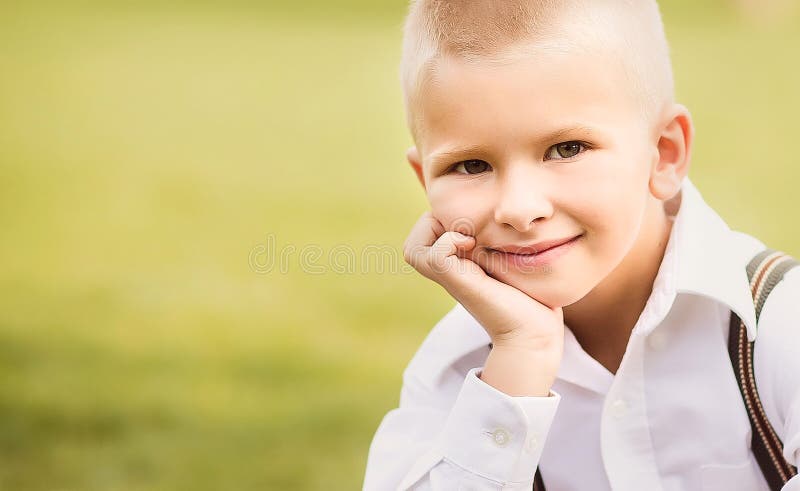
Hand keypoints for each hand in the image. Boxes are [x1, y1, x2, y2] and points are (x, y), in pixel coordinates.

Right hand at [403, 212, 563, 395]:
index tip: (470, 226)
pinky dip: (450, 241)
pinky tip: (473, 246)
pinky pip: (435, 255)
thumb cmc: (530, 298)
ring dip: (436, 231)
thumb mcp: (510, 261)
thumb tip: (500, 218)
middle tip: (465, 230)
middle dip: (432, 224)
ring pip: (413, 249)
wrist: (533, 332)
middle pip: (413, 245)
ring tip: (466, 237)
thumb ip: (496, 245)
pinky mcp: (458, 283)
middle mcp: (447, 274)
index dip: (439, 220)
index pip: (424, 236)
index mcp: (455, 267)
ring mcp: (450, 279)